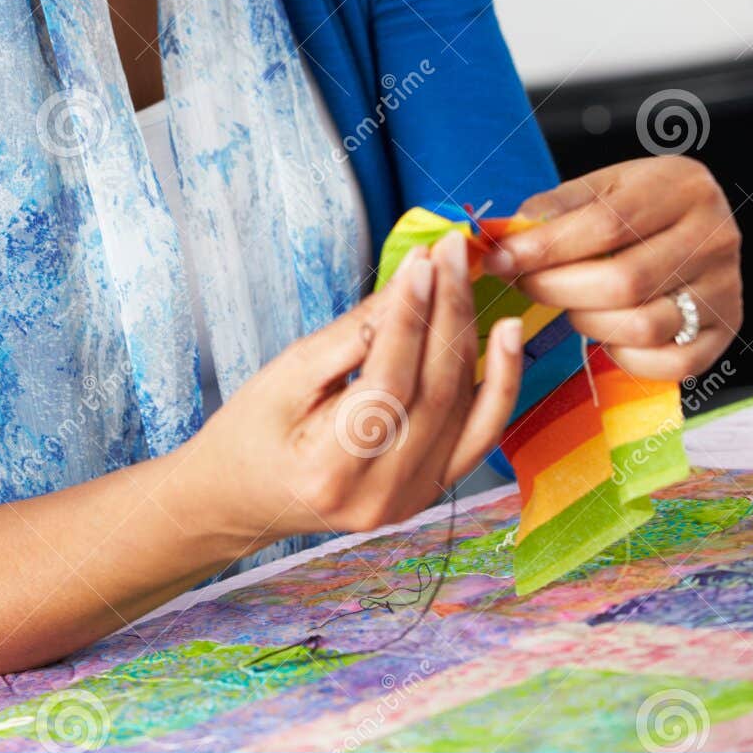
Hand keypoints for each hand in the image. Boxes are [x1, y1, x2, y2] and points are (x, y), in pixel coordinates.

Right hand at [193, 231, 523, 553]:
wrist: (244, 497)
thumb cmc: (252, 430)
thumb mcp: (287, 376)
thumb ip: (352, 336)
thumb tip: (409, 283)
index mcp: (329, 471)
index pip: (386, 384)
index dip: (409, 319)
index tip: (421, 261)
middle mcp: (380, 497)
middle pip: (433, 393)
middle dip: (445, 312)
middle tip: (449, 251)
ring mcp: (411, 501)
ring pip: (463, 409)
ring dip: (472, 335)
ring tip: (471, 274)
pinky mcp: (429, 492)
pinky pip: (478, 434)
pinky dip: (498, 385)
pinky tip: (508, 337)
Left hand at [494, 157, 742, 381]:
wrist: (701, 224)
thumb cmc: (645, 204)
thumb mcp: (606, 185)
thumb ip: (557, 206)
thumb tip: (506, 235)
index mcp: (681, 187)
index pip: (606, 224)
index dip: (546, 247)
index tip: (502, 258)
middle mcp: (714, 237)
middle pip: (623, 281)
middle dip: (557, 288)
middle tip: (527, 284)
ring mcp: (725, 287)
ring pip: (642, 326)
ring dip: (588, 322)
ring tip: (573, 303)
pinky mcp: (728, 329)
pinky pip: (669, 362)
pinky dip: (626, 355)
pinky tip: (611, 330)